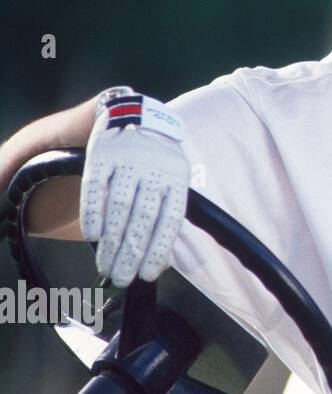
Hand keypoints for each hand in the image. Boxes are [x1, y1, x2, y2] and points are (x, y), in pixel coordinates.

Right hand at [80, 93, 189, 286]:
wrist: (136, 115)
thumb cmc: (158, 162)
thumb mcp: (174, 182)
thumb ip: (170, 218)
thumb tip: (173, 263)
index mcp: (177, 179)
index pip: (170, 220)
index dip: (158, 249)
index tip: (147, 275)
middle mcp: (154, 170)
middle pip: (143, 218)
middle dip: (131, 253)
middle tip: (121, 278)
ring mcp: (128, 161)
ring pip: (120, 207)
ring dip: (111, 240)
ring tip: (105, 265)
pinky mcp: (102, 155)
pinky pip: (96, 187)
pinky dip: (93, 213)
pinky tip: (92, 236)